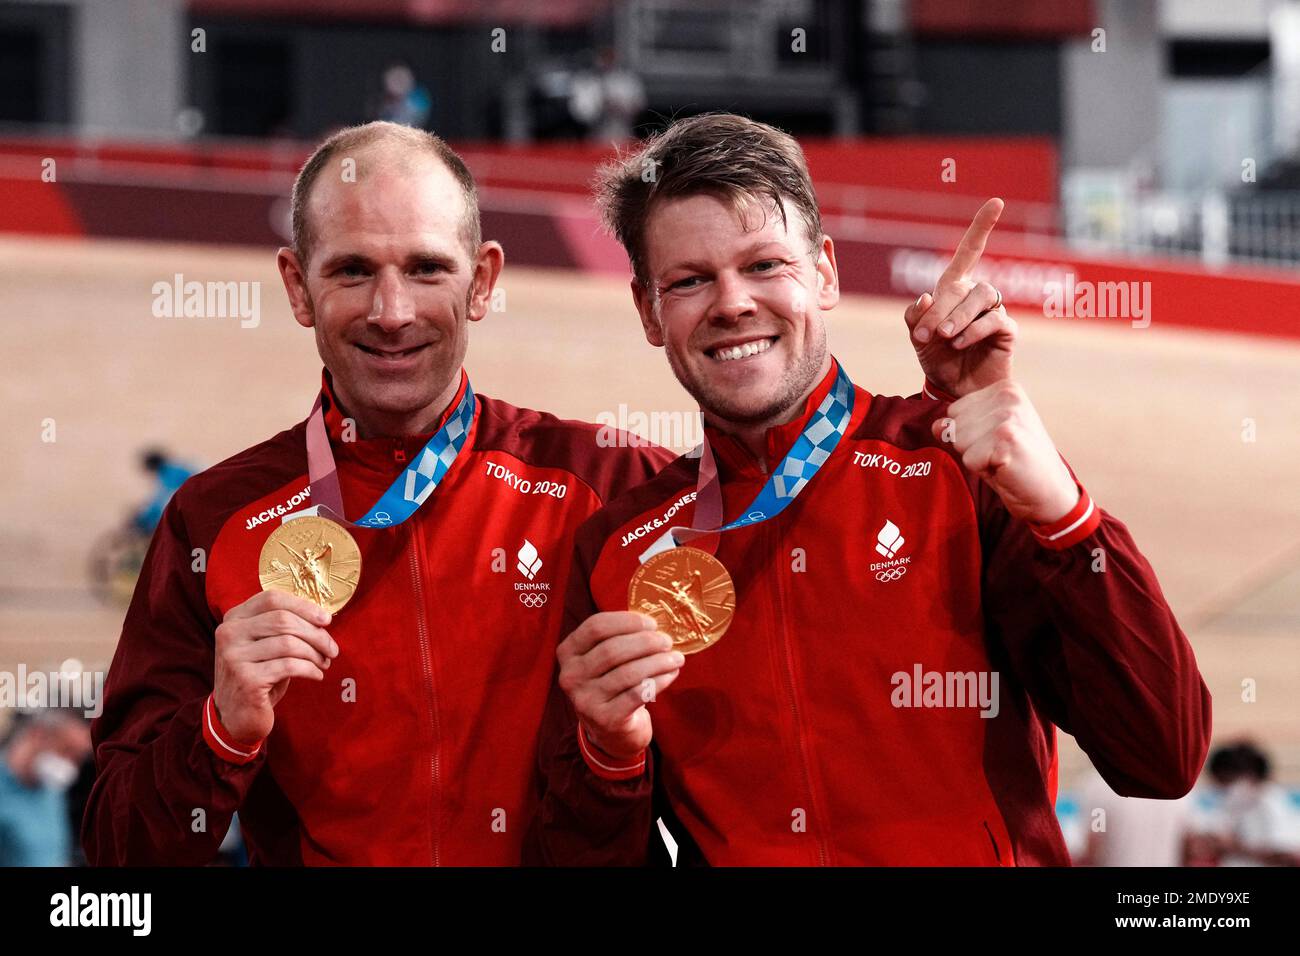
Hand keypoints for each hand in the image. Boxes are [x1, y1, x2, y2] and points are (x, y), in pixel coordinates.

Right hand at [213, 590, 338, 743]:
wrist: (236, 717)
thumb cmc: (259, 676)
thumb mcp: (265, 646)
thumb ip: (283, 627)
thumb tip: (322, 618)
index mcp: (234, 619)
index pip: (272, 599)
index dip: (303, 606)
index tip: (326, 620)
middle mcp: (229, 634)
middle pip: (283, 620)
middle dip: (315, 634)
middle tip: (331, 648)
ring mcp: (234, 657)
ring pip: (289, 643)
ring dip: (315, 654)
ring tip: (324, 663)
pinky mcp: (246, 680)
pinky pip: (290, 666)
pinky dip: (310, 669)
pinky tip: (316, 675)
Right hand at [556, 611, 683, 759]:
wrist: (610, 732)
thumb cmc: (611, 684)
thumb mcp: (603, 660)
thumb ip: (618, 638)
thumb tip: (653, 622)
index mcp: (568, 653)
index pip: (595, 627)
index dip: (627, 621)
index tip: (651, 623)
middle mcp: (571, 676)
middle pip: (612, 649)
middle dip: (646, 642)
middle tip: (667, 641)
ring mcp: (586, 700)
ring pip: (628, 673)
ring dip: (658, 662)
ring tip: (676, 658)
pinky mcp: (606, 719)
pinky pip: (638, 694)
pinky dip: (659, 681)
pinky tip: (671, 674)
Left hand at [906, 198, 1016, 396]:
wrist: (954, 391)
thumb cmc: (936, 360)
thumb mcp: (916, 337)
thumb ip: (914, 316)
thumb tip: (925, 298)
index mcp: (955, 289)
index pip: (969, 252)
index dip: (982, 227)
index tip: (997, 202)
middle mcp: (976, 295)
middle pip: (965, 285)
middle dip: (942, 309)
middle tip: (928, 334)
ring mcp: (994, 311)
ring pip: (982, 296)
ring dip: (960, 316)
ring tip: (946, 338)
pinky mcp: (1007, 330)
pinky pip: (994, 320)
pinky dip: (974, 331)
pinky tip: (959, 344)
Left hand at [932, 380, 1077, 523]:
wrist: (1050, 492)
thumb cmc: (1017, 463)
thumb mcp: (984, 438)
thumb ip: (959, 426)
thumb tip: (936, 425)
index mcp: (1005, 389)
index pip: (954, 410)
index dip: (970, 434)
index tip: (997, 442)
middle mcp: (1008, 396)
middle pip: (954, 424)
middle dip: (970, 446)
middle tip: (1000, 453)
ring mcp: (1008, 416)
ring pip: (959, 441)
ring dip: (976, 458)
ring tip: (1002, 459)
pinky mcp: (1006, 439)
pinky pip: (969, 459)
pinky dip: (983, 470)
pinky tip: (1006, 468)